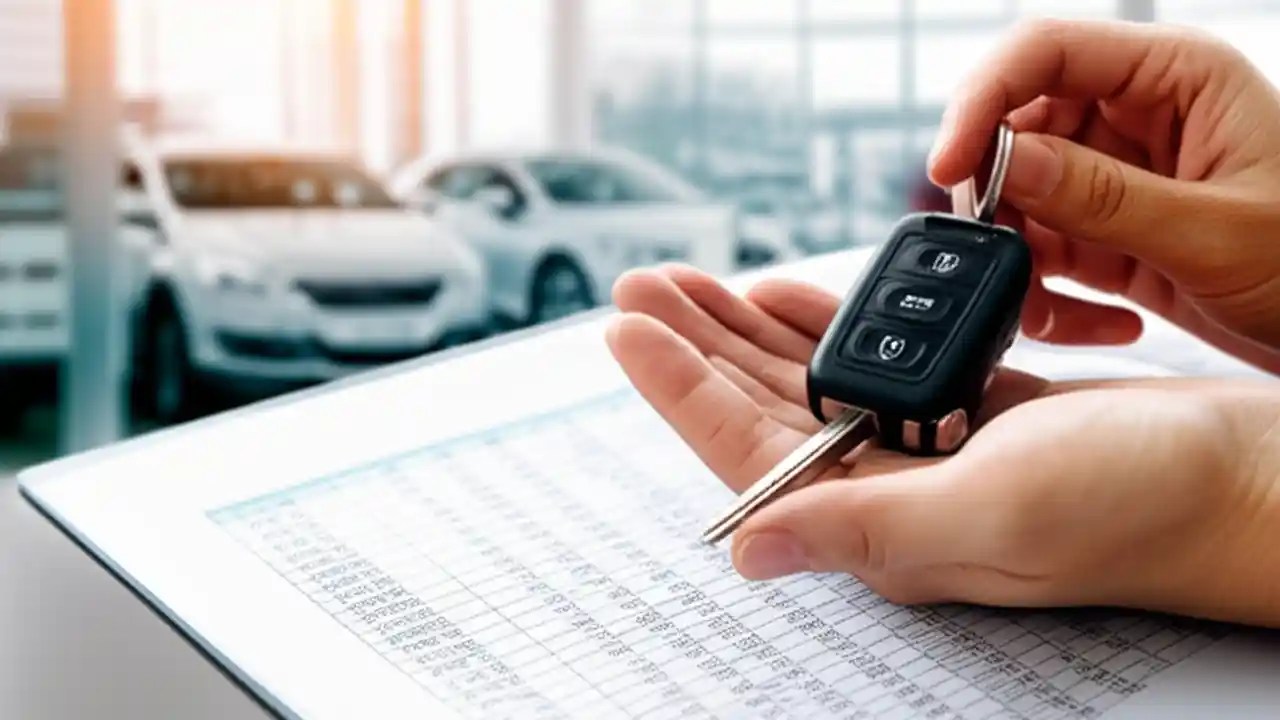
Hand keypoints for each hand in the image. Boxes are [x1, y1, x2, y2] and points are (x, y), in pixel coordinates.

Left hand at [607, 265, 1279, 626]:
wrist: (1247, 481)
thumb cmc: (1144, 505)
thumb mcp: (995, 513)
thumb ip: (866, 529)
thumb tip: (747, 551)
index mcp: (883, 525)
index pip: (749, 450)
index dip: (680, 387)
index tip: (627, 327)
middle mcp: (894, 494)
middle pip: (765, 410)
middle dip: (697, 346)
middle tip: (642, 288)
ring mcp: (933, 454)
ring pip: (813, 385)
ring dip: (750, 332)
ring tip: (696, 287)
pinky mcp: (975, 418)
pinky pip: (875, 370)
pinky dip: (829, 329)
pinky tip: (793, 300)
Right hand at [929, 19, 1279, 373]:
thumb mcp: (1211, 232)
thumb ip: (1101, 197)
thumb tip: (1001, 163)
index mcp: (1176, 77)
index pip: (1047, 52)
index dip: (983, 100)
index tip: (950, 168)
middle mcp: (1140, 117)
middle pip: (1019, 130)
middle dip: (999, 198)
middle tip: (999, 254)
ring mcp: (1122, 179)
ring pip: (1023, 200)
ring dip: (1023, 261)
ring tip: (1050, 310)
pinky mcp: (1113, 236)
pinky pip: (1048, 254)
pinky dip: (1052, 297)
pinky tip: (1103, 325)